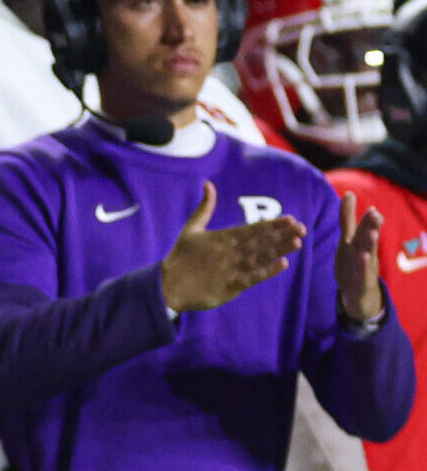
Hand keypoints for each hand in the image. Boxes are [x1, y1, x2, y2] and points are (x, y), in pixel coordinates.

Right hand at [160, 181, 302, 313]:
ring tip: (297, 242)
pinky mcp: (229, 286)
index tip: (291, 219)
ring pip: (260, 257)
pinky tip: (283, 264)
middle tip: (302, 228)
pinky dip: (267, 271)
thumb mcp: (191, 229)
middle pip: (260, 242)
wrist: (167, 286)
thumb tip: (208, 184)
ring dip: (279, 249)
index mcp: (221, 238)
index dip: (273, 224)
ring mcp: (230, 269)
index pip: (252, 229)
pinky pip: (252, 278)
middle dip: (282, 234)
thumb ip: (205, 208)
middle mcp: (229, 252)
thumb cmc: (180, 258)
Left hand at [337, 189, 386, 322]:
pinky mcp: (361, 282)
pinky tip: (364, 257)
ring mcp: (364, 267)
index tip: (370, 207)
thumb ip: (348, 218)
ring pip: (368, 253)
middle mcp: (364, 252)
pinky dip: (363, 265)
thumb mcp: (349, 239)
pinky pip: (363, 273)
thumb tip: (348, 193)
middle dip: (371, 226)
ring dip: (370, 243)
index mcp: (360, 243)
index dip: (366, 219)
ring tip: (372, 233)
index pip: (363, 228)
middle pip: (368, 238)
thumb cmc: (353, 261)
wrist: (358, 293)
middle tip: (374, 214)